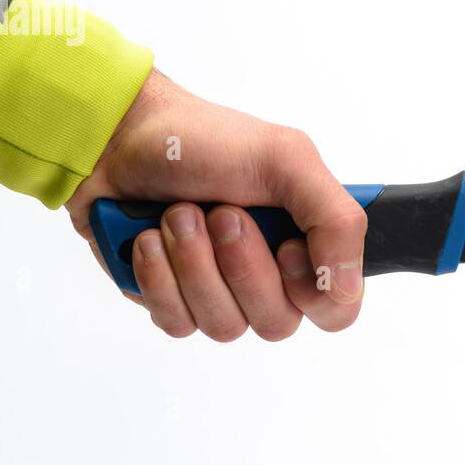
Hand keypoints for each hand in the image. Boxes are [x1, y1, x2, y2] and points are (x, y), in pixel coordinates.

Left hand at [66, 70, 366, 340]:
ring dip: (195, 264)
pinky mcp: (171, 302)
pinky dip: (159, 276)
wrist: (116, 137)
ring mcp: (218, 293)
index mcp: (306, 240)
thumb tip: (347, 288)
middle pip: (276, 323)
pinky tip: (148, 238)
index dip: (309, 290)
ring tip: (176, 214)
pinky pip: (177, 324)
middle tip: (220, 212)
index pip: (335, 309)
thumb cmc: (203, 140)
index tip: (284, 246)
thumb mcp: (286, 159)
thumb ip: (337, 220)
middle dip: (241, 264)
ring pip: (224, 327)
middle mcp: (268, 274)